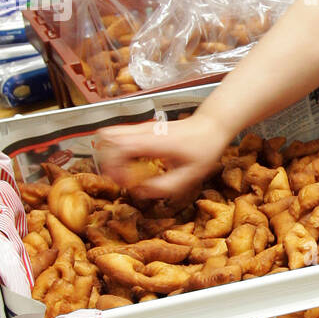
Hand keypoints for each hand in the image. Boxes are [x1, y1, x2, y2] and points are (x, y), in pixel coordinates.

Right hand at [96, 110, 225, 200]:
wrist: (212, 125)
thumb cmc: (204, 147)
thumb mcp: (191, 175)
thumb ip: (166, 186)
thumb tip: (141, 192)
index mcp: (154, 141)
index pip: (118, 147)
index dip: (114, 166)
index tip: (124, 181)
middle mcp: (144, 130)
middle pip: (107, 137)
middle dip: (107, 161)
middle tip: (121, 177)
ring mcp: (142, 127)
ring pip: (109, 134)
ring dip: (110, 155)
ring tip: (124, 171)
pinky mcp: (143, 128)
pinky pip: (119, 136)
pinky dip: (117, 151)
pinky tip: (132, 164)